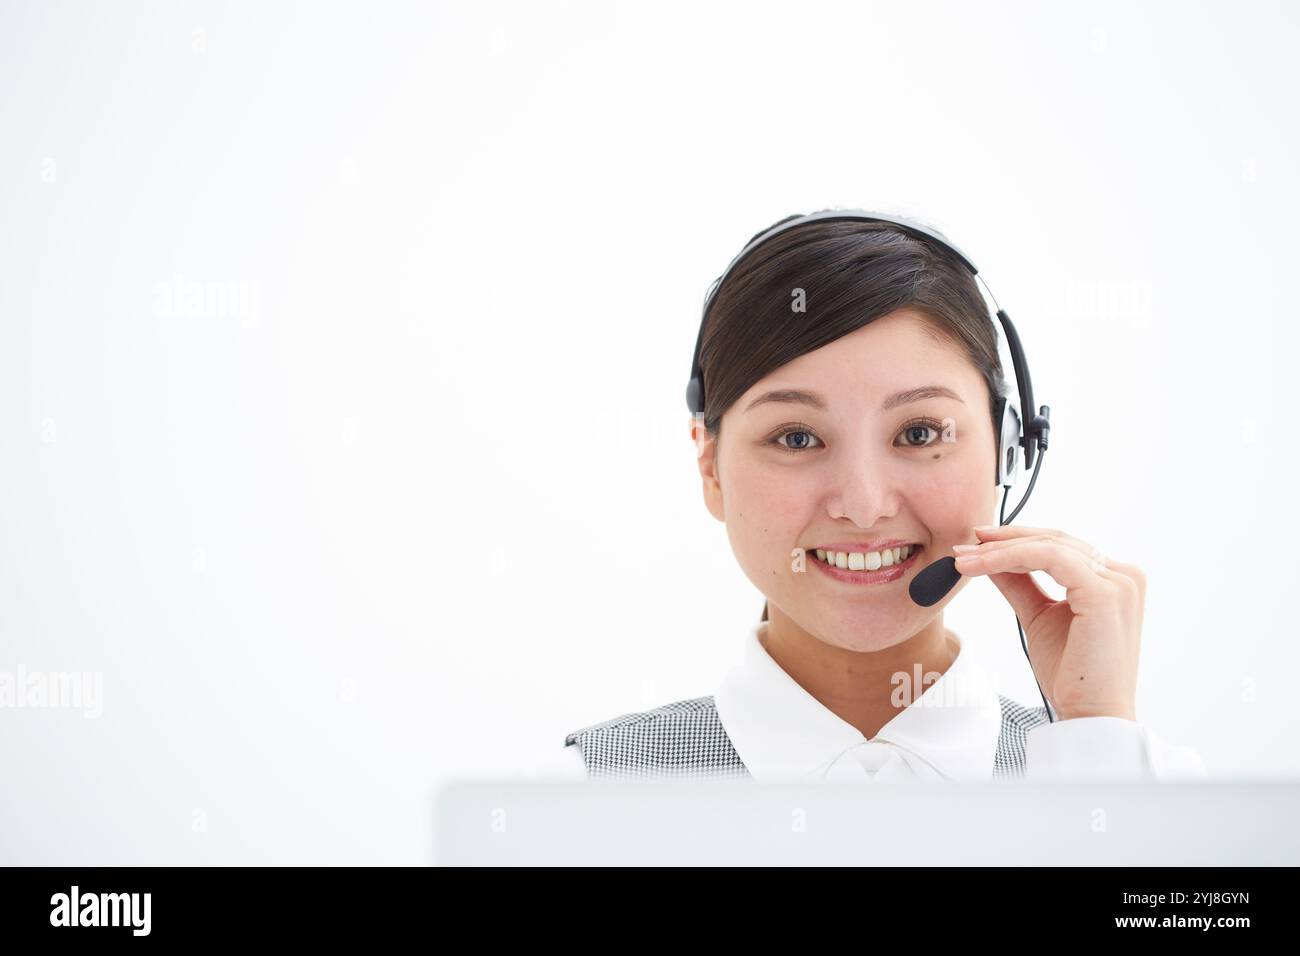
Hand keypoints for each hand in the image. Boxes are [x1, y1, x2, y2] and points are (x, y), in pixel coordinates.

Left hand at [951, 524, 1143, 721]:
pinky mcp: (1105, 593)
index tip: (976, 546)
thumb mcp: (1038, 616)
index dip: (1016, 541)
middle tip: (964, 548)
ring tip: (965, 561)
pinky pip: (1049, 558)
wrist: (1088, 714)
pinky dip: (1010, 557)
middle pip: (1055, 540)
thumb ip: (1020, 583)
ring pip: (1048, 546)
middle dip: (1004, 541)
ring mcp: (1119, 582)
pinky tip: (982, 566)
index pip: (1060, 546)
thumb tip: (988, 556)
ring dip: (1000, 550)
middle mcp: (1123, 575)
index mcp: (1115, 580)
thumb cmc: (1070, 674)